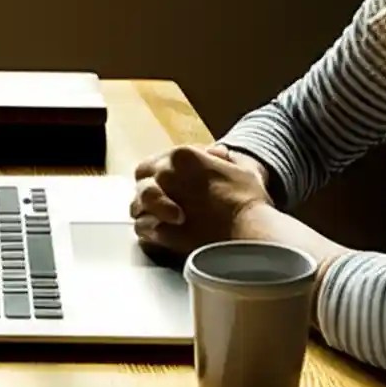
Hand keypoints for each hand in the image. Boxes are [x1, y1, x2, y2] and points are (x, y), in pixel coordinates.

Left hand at [130, 144, 272, 254]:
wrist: (247, 231)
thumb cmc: (248, 200)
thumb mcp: (241, 169)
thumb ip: (223, 159)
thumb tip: (217, 152)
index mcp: (182, 156)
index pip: (158, 161)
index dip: (162, 173)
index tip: (170, 184)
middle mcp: (164, 174)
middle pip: (142, 180)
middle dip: (149, 190)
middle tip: (160, 201)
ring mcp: (158, 201)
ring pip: (137, 204)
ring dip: (146, 211)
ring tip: (160, 219)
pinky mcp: (157, 228)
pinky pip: (141, 227)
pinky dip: (147, 231)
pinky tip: (157, 233)